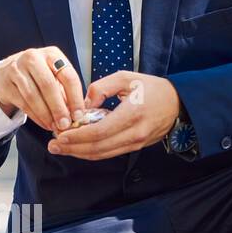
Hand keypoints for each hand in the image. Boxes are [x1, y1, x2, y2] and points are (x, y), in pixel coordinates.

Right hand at [0, 47, 84, 131]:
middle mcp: (34, 58)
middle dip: (59, 108)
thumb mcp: (54, 76)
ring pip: (33, 96)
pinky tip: (44, 123)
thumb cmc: (37, 76)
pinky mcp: (6, 83)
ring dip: (46, 115)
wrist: (6, 73)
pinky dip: (35, 116)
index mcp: (52, 54)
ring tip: (54, 126)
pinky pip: (23, 103)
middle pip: (49, 85)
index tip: (79, 115)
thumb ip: (67, 92)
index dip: (75, 98)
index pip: (68, 76)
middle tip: (65, 124)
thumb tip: (78, 115)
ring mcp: (17, 69)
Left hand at [47, 72, 180, 160]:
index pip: (99, 132)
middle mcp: (134, 133)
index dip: (77, 137)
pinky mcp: (134, 148)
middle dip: (72, 148)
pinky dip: (91, 152)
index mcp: (132, 114)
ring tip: (61, 148)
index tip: (60, 135)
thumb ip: (101, 88)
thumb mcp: (126, 78)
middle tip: (53, 145)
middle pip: (97, 148)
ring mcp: (135, 143)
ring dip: (79, 153)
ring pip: (102, 154)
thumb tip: (82, 105)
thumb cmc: (152, 89)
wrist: (178, 104)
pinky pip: (108, 153)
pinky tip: (78, 147)